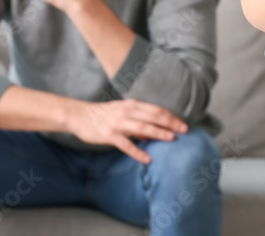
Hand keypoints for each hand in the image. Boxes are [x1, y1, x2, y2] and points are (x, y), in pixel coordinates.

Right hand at [66, 98, 187, 163]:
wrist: (79, 116)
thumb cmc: (103, 114)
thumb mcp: (122, 112)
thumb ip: (138, 120)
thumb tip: (152, 134)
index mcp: (132, 105)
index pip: (157, 110)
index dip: (171, 116)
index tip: (183, 123)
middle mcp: (127, 112)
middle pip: (154, 116)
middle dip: (171, 123)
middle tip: (184, 130)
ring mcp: (118, 123)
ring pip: (143, 128)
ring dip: (158, 133)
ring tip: (172, 139)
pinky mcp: (109, 135)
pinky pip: (126, 145)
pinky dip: (138, 152)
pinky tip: (147, 159)